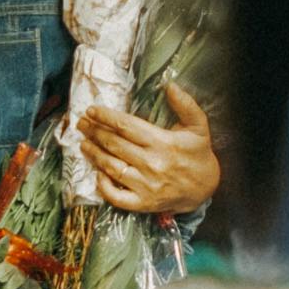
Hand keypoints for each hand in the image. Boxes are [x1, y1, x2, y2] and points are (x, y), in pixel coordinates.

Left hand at [78, 82, 219, 214]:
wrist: (206, 188)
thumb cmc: (199, 154)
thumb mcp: (199, 126)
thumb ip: (186, 105)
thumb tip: (170, 85)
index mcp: (163, 143)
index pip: (127, 126)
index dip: (106, 117)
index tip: (91, 110)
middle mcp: (152, 164)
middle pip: (115, 145)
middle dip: (95, 132)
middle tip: (81, 124)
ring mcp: (146, 186)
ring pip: (112, 167)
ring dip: (94, 154)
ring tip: (83, 143)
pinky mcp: (144, 203)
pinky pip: (117, 197)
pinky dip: (104, 187)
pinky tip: (97, 174)